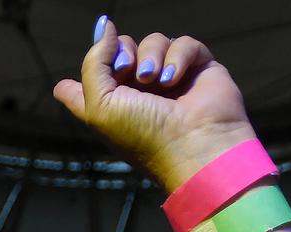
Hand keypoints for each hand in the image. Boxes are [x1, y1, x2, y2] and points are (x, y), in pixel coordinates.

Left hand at [52, 18, 255, 191]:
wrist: (194, 145)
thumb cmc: (143, 134)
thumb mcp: (99, 106)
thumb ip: (93, 64)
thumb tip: (105, 26)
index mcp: (112, 105)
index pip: (94, 75)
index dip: (93, 65)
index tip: (102, 72)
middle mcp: (139, 91)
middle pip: (122, 48)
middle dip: (122, 54)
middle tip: (127, 72)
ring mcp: (169, 79)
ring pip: (152, 42)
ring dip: (150, 56)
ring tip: (154, 81)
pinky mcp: (197, 69)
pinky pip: (183, 43)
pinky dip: (177, 57)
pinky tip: (174, 79)